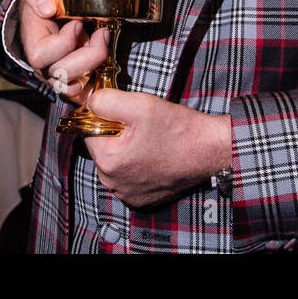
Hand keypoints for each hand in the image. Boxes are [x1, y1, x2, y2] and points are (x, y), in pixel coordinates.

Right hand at [18, 0, 110, 104]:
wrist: (57, 4)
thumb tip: (47, 9)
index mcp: (32, 42)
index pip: (42, 55)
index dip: (64, 42)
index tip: (77, 22)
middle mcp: (43, 65)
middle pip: (62, 75)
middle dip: (88, 55)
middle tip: (102, 32)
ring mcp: (59, 76)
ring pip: (74, 87)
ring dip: (95, 65)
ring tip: (103, 41)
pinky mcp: (75, 81)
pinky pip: (85, 93)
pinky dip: (98, 80)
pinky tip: (106, 59)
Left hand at [85, 90, 230, 208]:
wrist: (210, 151)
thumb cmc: (177, 128)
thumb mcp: (140, 104)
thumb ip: (106, 100)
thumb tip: (88, 102)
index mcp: (108, 160)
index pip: (88, 129)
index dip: (104, 115)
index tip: (124, 112)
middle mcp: (112, 183)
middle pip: (100, 146)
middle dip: (114, 133)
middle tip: (139, 125)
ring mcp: (126, 193)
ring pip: (113, 161)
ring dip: (124, 148)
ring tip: (148, 139)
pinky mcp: (139, 198)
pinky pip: (126, 175)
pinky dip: (135, 164)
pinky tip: (152, 154)